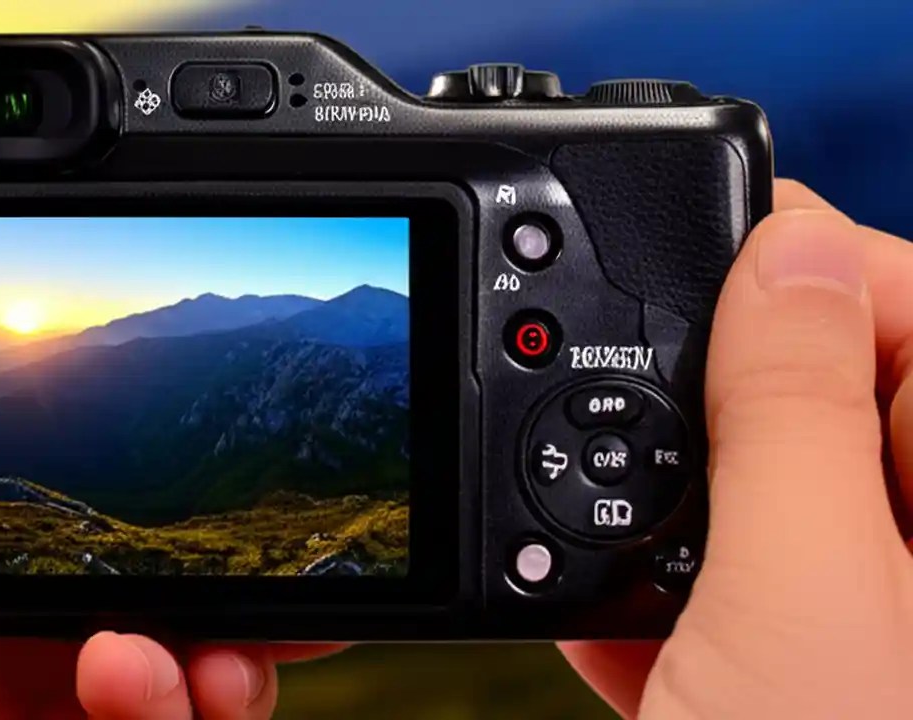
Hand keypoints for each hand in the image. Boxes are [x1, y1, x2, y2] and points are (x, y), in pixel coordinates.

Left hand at [0, 63, 335, 718]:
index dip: (85, 407)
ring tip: (203, 659)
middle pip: (80, 533)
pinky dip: (179, 707)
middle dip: (174, 544)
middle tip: (250, 557)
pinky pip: (138, 716)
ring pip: (129, 635)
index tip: (167, 405)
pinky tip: (168, 700)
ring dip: (198, 639)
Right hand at [560, 180, 912, 717]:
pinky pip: (719, 588)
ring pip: (760, 496)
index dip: (830, 268)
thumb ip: (795, 414)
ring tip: (610, 517)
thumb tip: (788, 249)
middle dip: (723, 390)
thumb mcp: (802, 592)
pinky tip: (607, 616)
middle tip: (643, 402)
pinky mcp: (777, 678)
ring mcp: (853, 626)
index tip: (723, 246)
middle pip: (831, 400)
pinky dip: (646, 591)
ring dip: (668, 498)